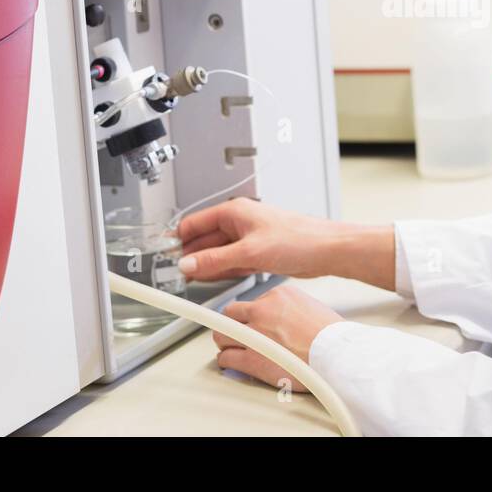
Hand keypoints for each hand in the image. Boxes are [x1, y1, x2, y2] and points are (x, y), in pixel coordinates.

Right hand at [174, 197, 333, 281]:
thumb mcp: (250, 252)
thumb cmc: (299, 239)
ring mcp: (249, 238)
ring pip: (218, 251)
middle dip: (190, 254)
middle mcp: (240, 222)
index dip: (178, 239)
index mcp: (235, 212)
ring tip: (189, 279)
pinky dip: (221, 269)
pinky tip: (212, 278)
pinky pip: (232, 260)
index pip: (195, 223)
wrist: (326, 250)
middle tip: (174, 273)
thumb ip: (216, 259)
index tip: (164, 255)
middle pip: (205, 238)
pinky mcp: (259, 252)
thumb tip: (189, 264)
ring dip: (205, 264)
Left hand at [212, 284, 342, 390]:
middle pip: (230, 314)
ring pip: (222, 334)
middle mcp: (263, 310)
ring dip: (227, 343)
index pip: (252, 302)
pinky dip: (227, 362)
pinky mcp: (251, 357)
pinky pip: (226, 358)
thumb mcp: (310, 307)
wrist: (336, 355)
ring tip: (233, 349)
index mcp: (279, 295)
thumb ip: (288, 310)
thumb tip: (279, 321)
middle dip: (232, 326)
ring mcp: (254, 333)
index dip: (252, 316)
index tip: (254, 324)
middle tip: (236, 335)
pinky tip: (233, 364)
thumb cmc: (331, 336)